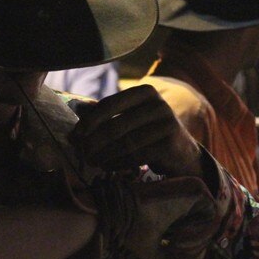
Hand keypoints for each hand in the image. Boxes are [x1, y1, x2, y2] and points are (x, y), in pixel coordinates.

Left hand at [70, 85, 201, 177]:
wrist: (184, 154)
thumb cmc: (151, 134)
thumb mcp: (132, 118)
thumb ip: (107, 116)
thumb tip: (75, 121)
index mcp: (145, 92)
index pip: (109, 104)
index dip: (89, 121)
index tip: (75, 135)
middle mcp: (158, 104)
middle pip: (115, 125)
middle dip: (94, 141)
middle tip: (80, 153)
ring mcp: (167, 124)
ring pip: (125, 142)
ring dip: (104, 154)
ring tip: (91, 161)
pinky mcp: (170, 145)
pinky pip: (136, 156)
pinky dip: (117, 163)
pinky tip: (107, 167)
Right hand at [90, 176, 217, 258]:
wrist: (121, 214)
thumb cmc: (134, 231)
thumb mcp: (156, 251)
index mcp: (181, 209)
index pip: (201, 234)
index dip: (192, 251)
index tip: (172, 253)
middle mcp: (191, 197)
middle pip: (209, 231)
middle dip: (194, 248)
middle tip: (173, 250)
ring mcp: (195, 189)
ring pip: (212, 224)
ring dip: (195, 242)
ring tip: (173, 243)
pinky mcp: (197, 187)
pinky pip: (212, 215)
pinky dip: (198, 232)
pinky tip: (177, 234)